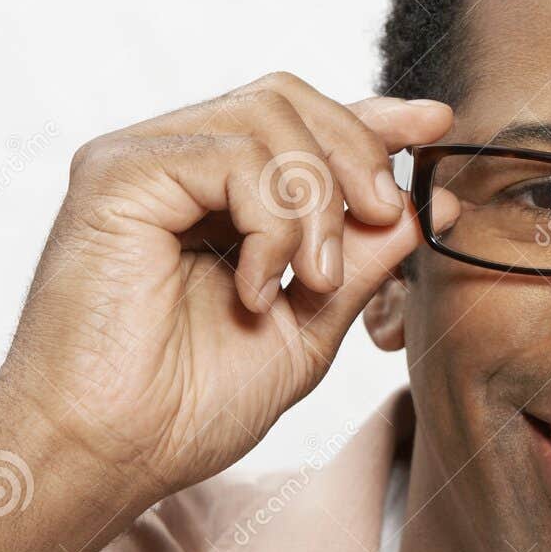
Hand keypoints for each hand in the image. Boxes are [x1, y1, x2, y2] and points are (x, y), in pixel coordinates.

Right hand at [0, 72, 457, 504]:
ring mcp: (144, 161)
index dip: (373, 118)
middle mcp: (178, 164)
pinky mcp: (117, 174)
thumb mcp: (311, 324)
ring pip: (270, 117)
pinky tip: (257, 287)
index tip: (435, 125)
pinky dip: (270, 222)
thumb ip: (365, 260)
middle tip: (381, 218)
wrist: (115, 452)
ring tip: (312, 279)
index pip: (303, 122)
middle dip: (358, 154)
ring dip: (318, 202)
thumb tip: (426, 202)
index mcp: (219, 195)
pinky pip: (231, 155)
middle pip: (291, 100)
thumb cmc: (190, 404)